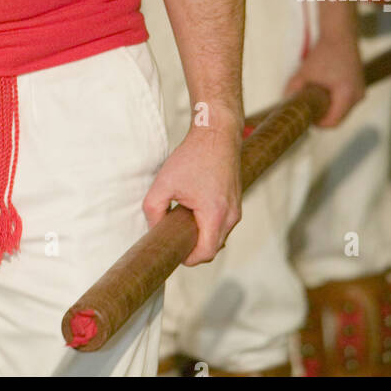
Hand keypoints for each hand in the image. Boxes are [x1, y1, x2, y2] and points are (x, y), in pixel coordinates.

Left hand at [142, 121, 241, 266]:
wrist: (216, 132)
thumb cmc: (193, 156)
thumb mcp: (164, 182)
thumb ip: (154, 210)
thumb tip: (155, 230)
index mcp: (215, 214)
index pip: (206, 253)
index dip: (189, 258)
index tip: (175, 251)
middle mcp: (231, 215)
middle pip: (213, 246)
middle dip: (194, 246)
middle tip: (175, 234)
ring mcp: (237, 207)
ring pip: (219, 235)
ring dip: (202, 233)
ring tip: (184, 218)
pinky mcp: (236, 199)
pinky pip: (223, 222)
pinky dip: (209, 222)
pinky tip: (194, 209)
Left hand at [284, 31, 363, 126]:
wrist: (340, 34)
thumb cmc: (323, 53)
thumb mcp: (304, 73)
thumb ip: (293, 89)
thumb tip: (284, 104)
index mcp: (347, 95)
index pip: (333, 122)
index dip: (317, 124)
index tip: (305, 117)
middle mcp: (358, 96)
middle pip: (338, 118)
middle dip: (322, 116)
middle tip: (306, 109)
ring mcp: (361, 92)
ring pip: (342, 111)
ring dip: (329, 108)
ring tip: (314, 98)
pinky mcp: (359, 87)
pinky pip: (345, 102)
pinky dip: (335, 101)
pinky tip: (323, 93)